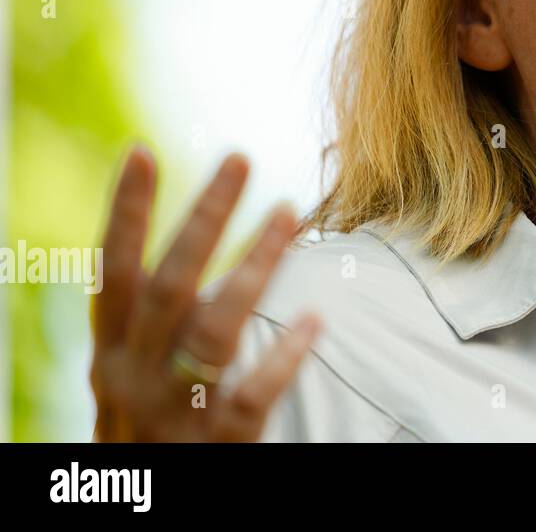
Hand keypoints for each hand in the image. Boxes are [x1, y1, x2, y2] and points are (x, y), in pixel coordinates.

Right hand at [90, 146, 321, 440]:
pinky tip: (316, 321)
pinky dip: (280, 360)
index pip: (111, 272)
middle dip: (202, 219)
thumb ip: (152, 326)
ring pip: (211, 332)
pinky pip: (247, 400)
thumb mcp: (129, 380)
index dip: (124, 214)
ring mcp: (171, 415)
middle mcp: (130, 380)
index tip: (140, 150)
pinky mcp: (214, 451)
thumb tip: (198, 249)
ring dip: (253, 268)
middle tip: (240, 157)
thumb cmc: (146, 438)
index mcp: (109, 356)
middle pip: (168, 286)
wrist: (145, 513)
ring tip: (289, 212)